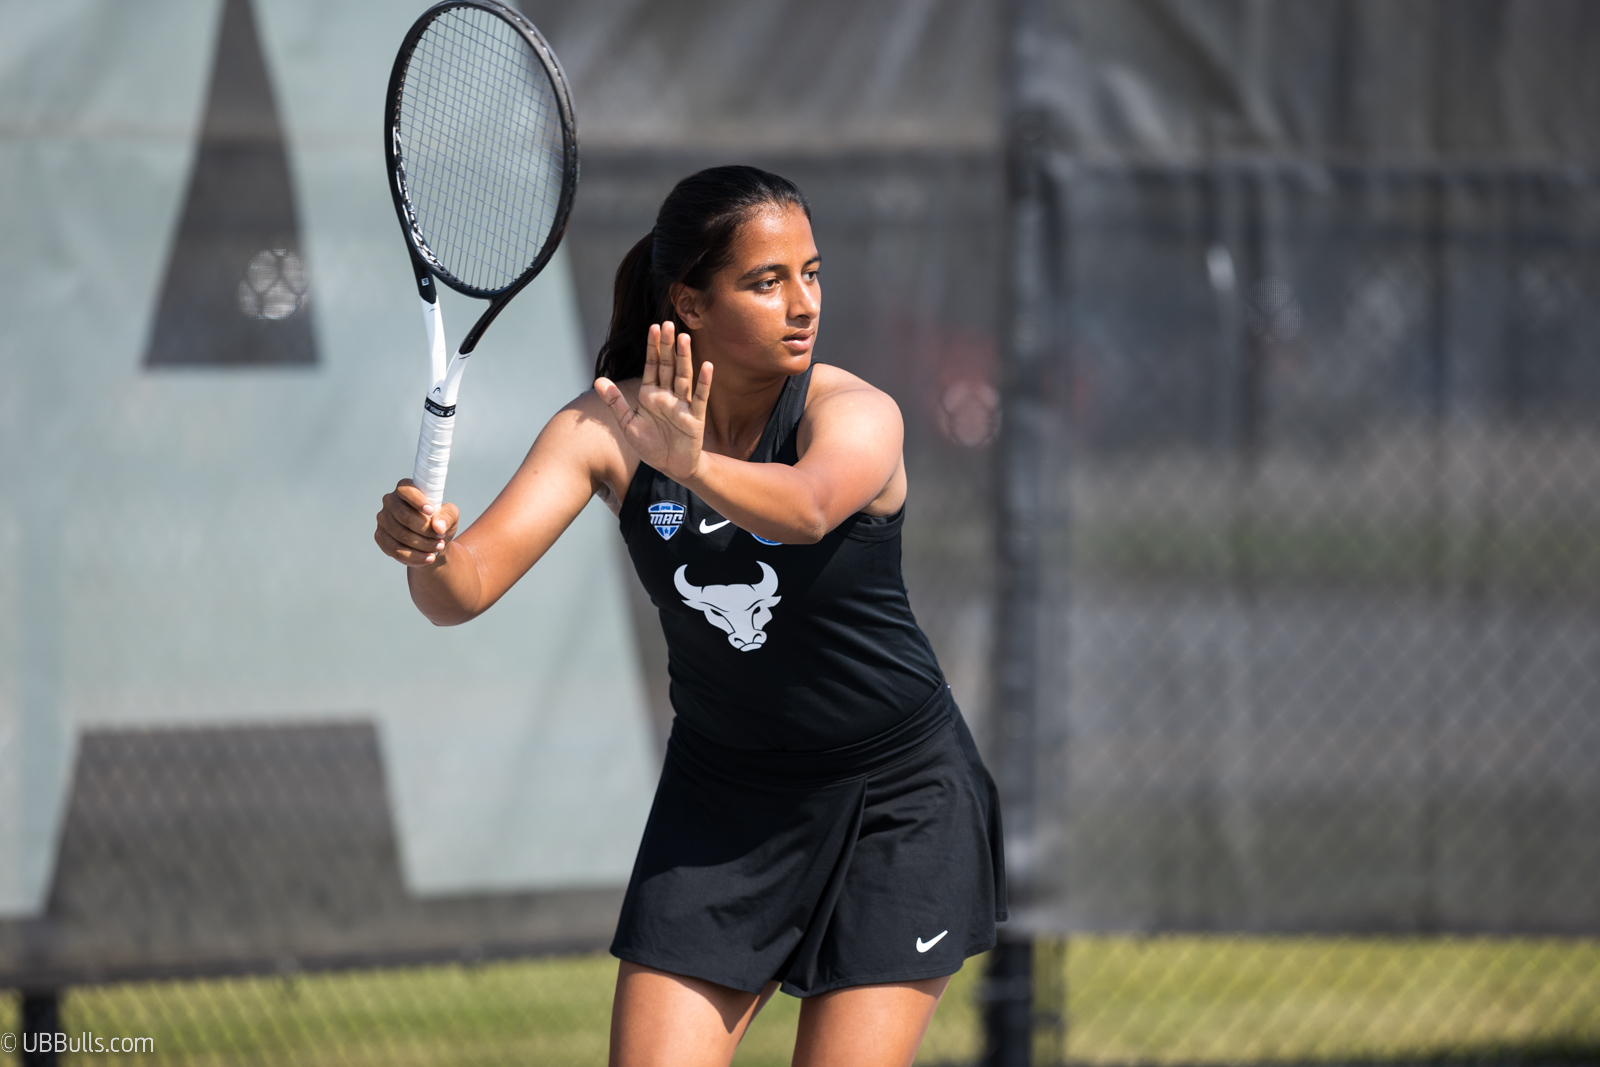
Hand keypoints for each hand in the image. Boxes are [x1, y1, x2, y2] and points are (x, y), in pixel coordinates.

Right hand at [375, 478, 458, 566]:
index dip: (417, 500)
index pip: (405, 490)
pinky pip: (395, 550)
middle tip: (441, 537)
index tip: (431, 511)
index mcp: (405, 489)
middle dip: (426, 529)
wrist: (432, 541)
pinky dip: (414, 557)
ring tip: (439, 547)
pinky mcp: (381, 537)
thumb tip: (438, 526)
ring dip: (423, 544)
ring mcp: (383, 520)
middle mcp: (390, 501)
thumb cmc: (440, 522)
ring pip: (401, 535)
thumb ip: (448, 516)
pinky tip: (429, 558)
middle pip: (405, 517)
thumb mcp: (451, 515)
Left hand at [594, 321, 711, 482]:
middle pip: (668, 366)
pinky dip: (703, 382)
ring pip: (684, 376)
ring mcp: (682, 405)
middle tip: (668, 324)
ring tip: (684, 338)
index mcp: (650, 394)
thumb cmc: (650, 445)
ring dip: (684, 358)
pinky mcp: (694, 418)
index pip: (652, 365)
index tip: (654, 327)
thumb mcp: (627, 424)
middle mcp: (667, 395)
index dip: (653, 347)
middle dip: (667, 346)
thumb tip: (598, 380)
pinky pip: (700, 398)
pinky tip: (707, 366)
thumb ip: (615, 402)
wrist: (671, 467)